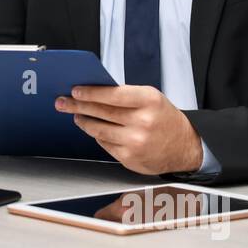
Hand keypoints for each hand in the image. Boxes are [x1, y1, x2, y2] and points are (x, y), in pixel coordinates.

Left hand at [54, 84, 203, 175]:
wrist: (184, 147)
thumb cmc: (165, 119)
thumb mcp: (151, 99)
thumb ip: (125, 95)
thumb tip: (93, 92)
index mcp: (149, 101)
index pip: (113, 95)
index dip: (91, 92)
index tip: (76, 90)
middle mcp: (143, 122)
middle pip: (101, 112)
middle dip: (78, 105)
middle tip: (63, 102)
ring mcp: (135, 142)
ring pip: (98, 129)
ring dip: (83, 121)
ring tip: (76, 115)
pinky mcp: (129, 157)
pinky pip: (104, 143)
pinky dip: (97, 135)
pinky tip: (94, 129)